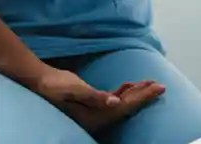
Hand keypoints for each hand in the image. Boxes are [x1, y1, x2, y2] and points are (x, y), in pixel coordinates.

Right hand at [29, 66, 164, 133]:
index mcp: (95, 116)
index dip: (143, 97)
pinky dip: (123, 92)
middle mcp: (97, 117)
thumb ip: (95, 97)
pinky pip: (113, 100)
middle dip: (144, 96)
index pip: (125, 107)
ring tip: (150, 85)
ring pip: (121, 103)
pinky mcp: (91, 104)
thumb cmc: (56, 86)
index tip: (159, 87)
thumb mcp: (75, 89)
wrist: (39, 83)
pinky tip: (130, 86)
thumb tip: (115, 103)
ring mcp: (95, 112)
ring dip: (135, 94)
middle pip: (127, 107)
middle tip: (161, 85)